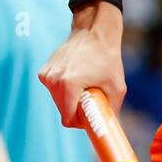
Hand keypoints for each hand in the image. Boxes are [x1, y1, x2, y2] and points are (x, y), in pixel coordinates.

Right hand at [38, 8, 125, 127]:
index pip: (67, 119)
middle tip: (92, 98)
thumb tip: (108, 128)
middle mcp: (53, 80)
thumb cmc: (108, 59)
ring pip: (58, 101)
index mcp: (68, 85)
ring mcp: (46, 75)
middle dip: (77, 110)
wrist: (94, 33)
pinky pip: (55, 90)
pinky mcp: (44, 71)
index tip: (90, 116)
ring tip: (86, 84)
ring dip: (71, 99)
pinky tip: (78, 76)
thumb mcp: (117, 87)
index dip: (80, 122)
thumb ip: (111, 110)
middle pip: (63, 110)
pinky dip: (66, 89)